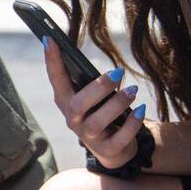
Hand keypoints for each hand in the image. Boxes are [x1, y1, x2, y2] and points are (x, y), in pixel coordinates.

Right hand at [41, 36, 145, 169]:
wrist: (115, 150)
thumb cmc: (103, 114)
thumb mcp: (96, 98)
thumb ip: (99, 85)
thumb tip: (114, 74)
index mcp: (67, 102)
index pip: (56, 80)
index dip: (52, 61)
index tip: (50, 39)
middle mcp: (73, 120)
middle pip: (78, 105)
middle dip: (98, 88)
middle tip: (117, 72)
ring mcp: (89, 138)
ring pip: (98, 121)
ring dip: (117, 103)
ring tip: (133, 90)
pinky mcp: (107, 150)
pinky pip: (120, 137)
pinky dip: (132, 123)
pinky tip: (140, 110)